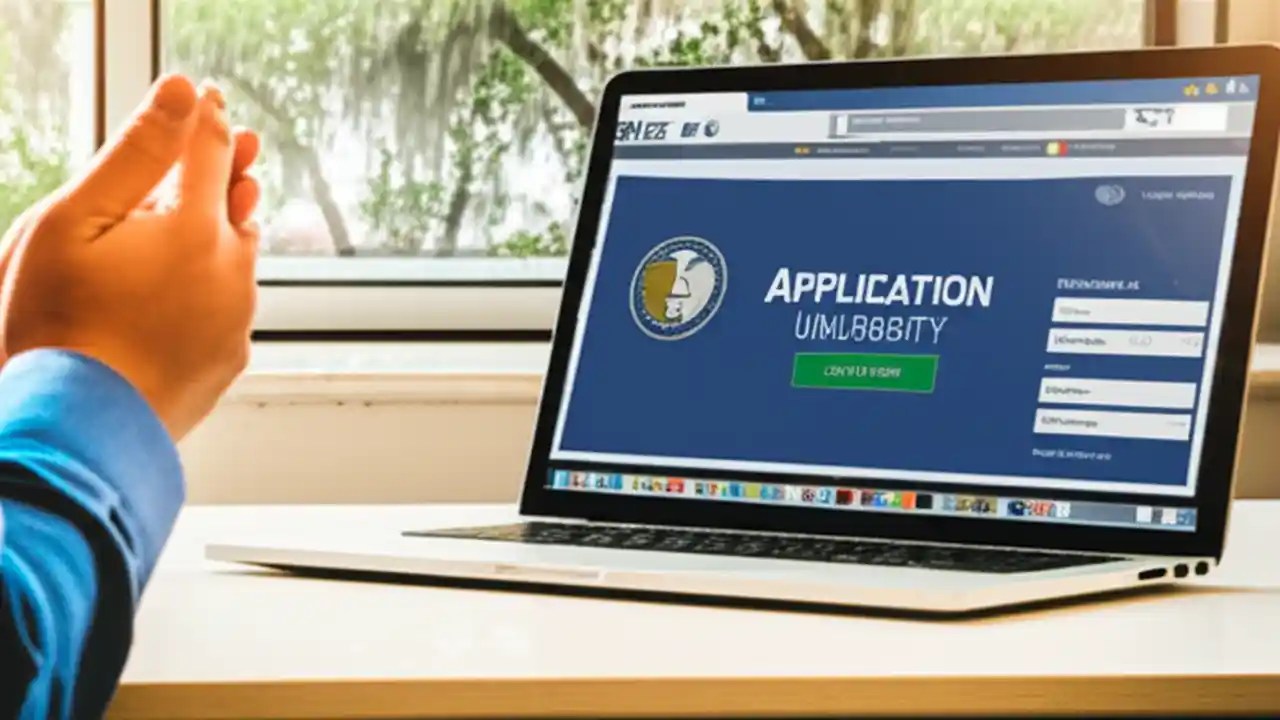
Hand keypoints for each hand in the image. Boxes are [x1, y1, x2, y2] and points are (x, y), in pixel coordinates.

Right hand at [0, 74, 262, 439]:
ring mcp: (237, 321)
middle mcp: (234, 273)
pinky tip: (188, 291)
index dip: (207, 119)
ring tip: (225, 212)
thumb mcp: (76, 220)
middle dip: (230, 175)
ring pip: (238, 261)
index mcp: (199, 230)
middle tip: (241, 145)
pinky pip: (228, 308)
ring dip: (225, 235)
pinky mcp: (230, 359)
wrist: (81, 425)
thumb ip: (136, 153)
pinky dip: (213, 288)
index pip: (213, 152)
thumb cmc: (61, 320)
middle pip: (237, 208)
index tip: (207, 97)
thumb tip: (183, 92)